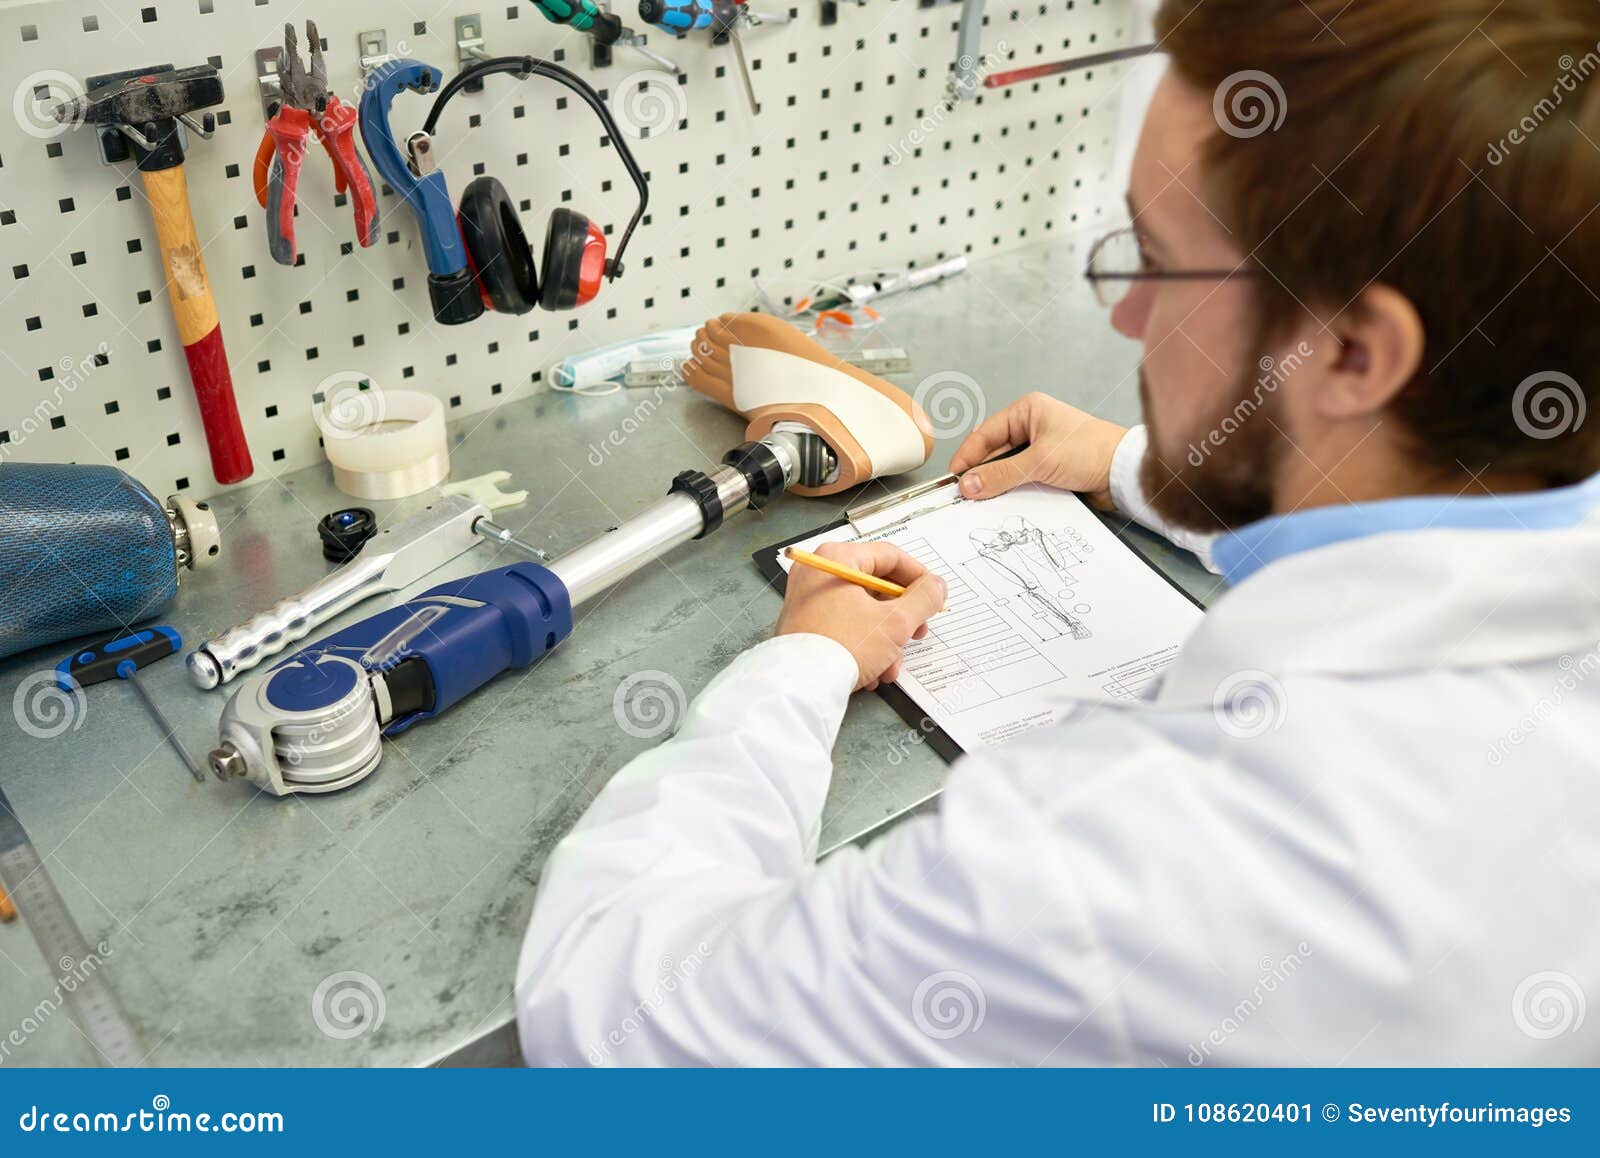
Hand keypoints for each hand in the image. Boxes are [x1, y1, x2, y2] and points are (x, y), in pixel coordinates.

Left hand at [776, 541, 947, 691]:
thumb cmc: (844, 646)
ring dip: (886, 642)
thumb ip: (924, 599)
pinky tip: (872, 673)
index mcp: (837, 558)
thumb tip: (937, 586)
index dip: (919, 578)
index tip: (935, 598)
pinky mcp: (805, 624)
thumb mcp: (895, 622)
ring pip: (863, 613)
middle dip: (901, 619)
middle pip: (877, 587)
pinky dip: (863, 648)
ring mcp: (808, 598)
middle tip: (917, 635)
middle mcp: (818, 572)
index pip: (890, 556)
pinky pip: (844, 627)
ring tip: (891, 667)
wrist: (799, 687)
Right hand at [950, 392, 1128, 507]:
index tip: (954, 478)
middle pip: (994, 453)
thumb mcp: (1040, 461)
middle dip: (981, 474)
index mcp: (1028, 411)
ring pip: (1007, 469)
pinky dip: (1012, 492)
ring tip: (982, 502)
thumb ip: (1001, 474)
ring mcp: (1041, 449)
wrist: (1125, 473)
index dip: (968, 456)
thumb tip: (969, 485)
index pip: (986, 434)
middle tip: (965, 496)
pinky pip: (1022, 481)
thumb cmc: (1091, 451)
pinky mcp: (1049, 470)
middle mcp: (1032, 427)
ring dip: (997, 485)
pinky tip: (1004, 504)